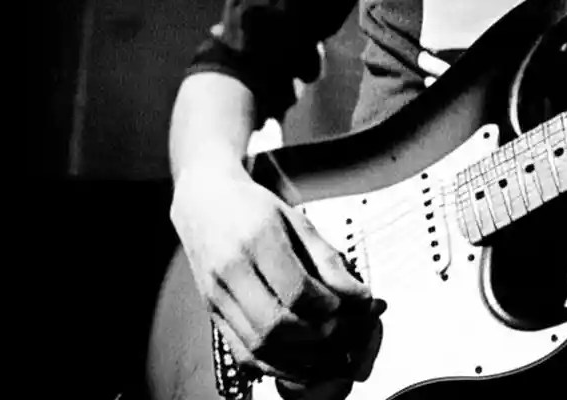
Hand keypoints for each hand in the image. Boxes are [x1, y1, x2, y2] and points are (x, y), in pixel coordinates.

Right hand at [170, 163, 385, 386]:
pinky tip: (300, 361)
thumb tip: (360, 297)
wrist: (205, 201)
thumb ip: (328, 259)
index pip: (296, 290)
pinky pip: (242, 353)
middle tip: (342, 332)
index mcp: (257, 239)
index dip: (329, 306)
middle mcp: (231, 271)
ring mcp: (216, 296)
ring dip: (300, 359)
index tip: (348, 306)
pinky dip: (275, 365)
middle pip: (275, 325)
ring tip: (330, 355)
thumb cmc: (255, 209)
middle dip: (317, 337)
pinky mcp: (212, 313)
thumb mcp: (298, 221)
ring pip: (257, 347)